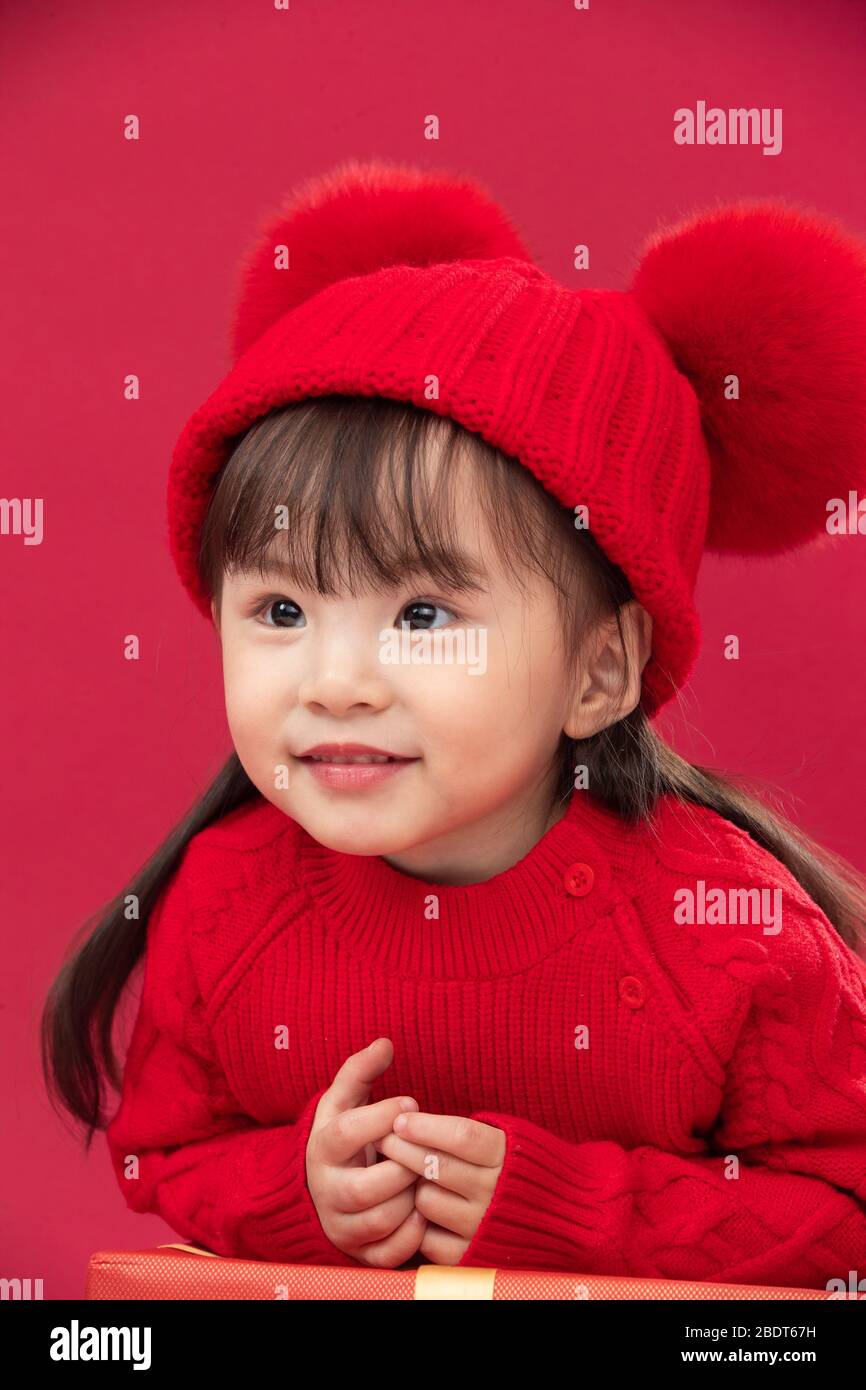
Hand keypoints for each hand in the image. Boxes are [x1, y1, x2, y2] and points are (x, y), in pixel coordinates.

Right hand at [305, 1039, 427, 1265]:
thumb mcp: (344, 1100)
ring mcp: (341, 1225)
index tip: (410, 1103)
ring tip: (422, 1177)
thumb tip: (385, 1042)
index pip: (346, 1133)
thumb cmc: (344, 1135)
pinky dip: (413, 1233)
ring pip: (383, 1220)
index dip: (382, 1117)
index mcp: (321, 1148)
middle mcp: (326, 1190)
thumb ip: (361, 1070)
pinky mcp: (358, 1253)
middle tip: (422, 1149)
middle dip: (404, 1165)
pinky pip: (390, 1253)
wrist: (323, 1187)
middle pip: (367, 1186)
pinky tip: (421, 1208)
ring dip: (412, 1197)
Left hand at [376, 1112, 505, 1263]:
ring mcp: (481, 1226)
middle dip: (402, 1148)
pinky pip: (425, 1237)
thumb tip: (405, 1122)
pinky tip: (421, 1210)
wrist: (533, 1218)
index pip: (461, 1136)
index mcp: (505, 1156)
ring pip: (426, 1200)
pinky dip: (418, 1224)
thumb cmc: (497, 1168)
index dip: (425, 1126)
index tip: (400, 1120)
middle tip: (385, 1140)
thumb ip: (457, 1132)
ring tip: (416, 1181)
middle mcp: (495, 1192)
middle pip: (437, 1166)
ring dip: (414, 1188)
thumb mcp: (493, 1140)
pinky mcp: (466, 1255)